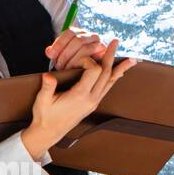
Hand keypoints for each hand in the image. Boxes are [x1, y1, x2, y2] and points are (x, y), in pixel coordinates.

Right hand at [22, 38, 137, 160]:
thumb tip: (48, 75)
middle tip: (115, 42)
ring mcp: (94, 102)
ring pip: (110, 81)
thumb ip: (47, 87)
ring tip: (130, 58)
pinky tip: (121, 72)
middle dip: (110, 56)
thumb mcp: (42, 101)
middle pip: (106, 73)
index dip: (88, 60)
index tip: (78, 58)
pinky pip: (107, 88)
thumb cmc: (44, 116)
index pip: (93, 71)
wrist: (49, 133)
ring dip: (118, 67)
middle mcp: (90, 99)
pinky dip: (115, 78)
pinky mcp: (93, 104)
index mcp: (79, 96)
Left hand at [44, 25, 107, 70]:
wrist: (86, 74)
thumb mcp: (60, 57)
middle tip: (59, 66)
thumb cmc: (70, 65)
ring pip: (85, 48)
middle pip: (77, 40)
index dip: (60, 43)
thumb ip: (54, 53)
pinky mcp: (104, 54)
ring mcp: (99, 44)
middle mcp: (90, 35)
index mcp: (79, 32)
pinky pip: (93, 57)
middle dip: (66, 54)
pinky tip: (75, 71)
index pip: (70, 32)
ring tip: (66, 69)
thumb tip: (49, 51)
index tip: (51, 56)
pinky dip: (82, 64)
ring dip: (73, 60)